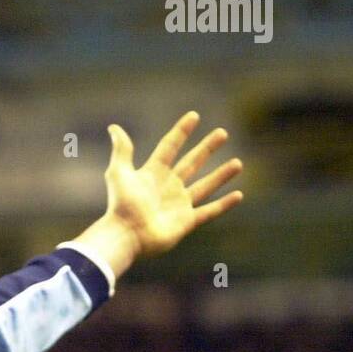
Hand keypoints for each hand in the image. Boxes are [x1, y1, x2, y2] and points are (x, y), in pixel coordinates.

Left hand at [92, 111, 243, 269]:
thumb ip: (122, 150)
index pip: (170, 146)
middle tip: (222, 133)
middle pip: (192, 162)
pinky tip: (238, 195)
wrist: (125, 235)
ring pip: (205, 185)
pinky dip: (224, 205)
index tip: (194, 116)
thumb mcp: (119, 173)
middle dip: (207, 148)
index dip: (181, 132)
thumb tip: (114, 127)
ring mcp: (178, 204)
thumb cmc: (121, 204)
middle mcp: (168, 186)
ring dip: (221, 174)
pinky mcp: (186, 222)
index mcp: (153, 173)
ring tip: (238, 163)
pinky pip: (209, 211)